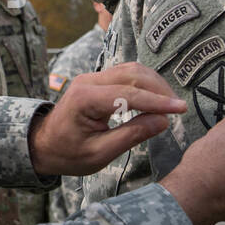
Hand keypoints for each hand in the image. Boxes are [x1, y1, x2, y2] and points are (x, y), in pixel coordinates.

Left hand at [28, 62, 186, 175]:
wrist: (43, 145)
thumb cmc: (67, 154)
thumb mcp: (99, 154)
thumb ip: (131, 136)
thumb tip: (162, 121)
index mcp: (86, 99)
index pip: (129, 94)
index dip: (158, 102)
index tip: (181, 109)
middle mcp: (89, 81)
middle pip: (133, 74)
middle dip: (159, 90)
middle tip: (178, 110)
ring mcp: (92, 78)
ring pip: (131, 70)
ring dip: (154, 84)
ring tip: (170, 105)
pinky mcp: (97, 81)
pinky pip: (126, 74)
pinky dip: (144, 84)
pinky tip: (155, 99)